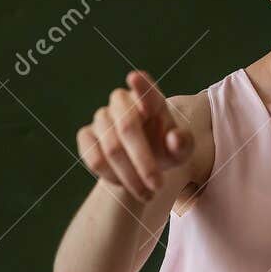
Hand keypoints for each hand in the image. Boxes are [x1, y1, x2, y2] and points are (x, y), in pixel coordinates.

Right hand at [76, 70, 193, 201]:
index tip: (135, 77)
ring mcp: (102, 116)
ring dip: (131, 177)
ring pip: (111, 149)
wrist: (144, 161)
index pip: (145, 89)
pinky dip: (112, 177)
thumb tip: (175, 139)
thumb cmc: (167, 149)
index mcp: (150, 99)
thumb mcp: (181, 151)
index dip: (140, 86)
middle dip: (144, 162)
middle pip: (128, 128)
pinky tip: (126, 185)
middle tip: (158, 187)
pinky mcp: (86, 135)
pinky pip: (94, 158)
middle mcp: (122, 101)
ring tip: (147, 194)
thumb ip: (184, 143)